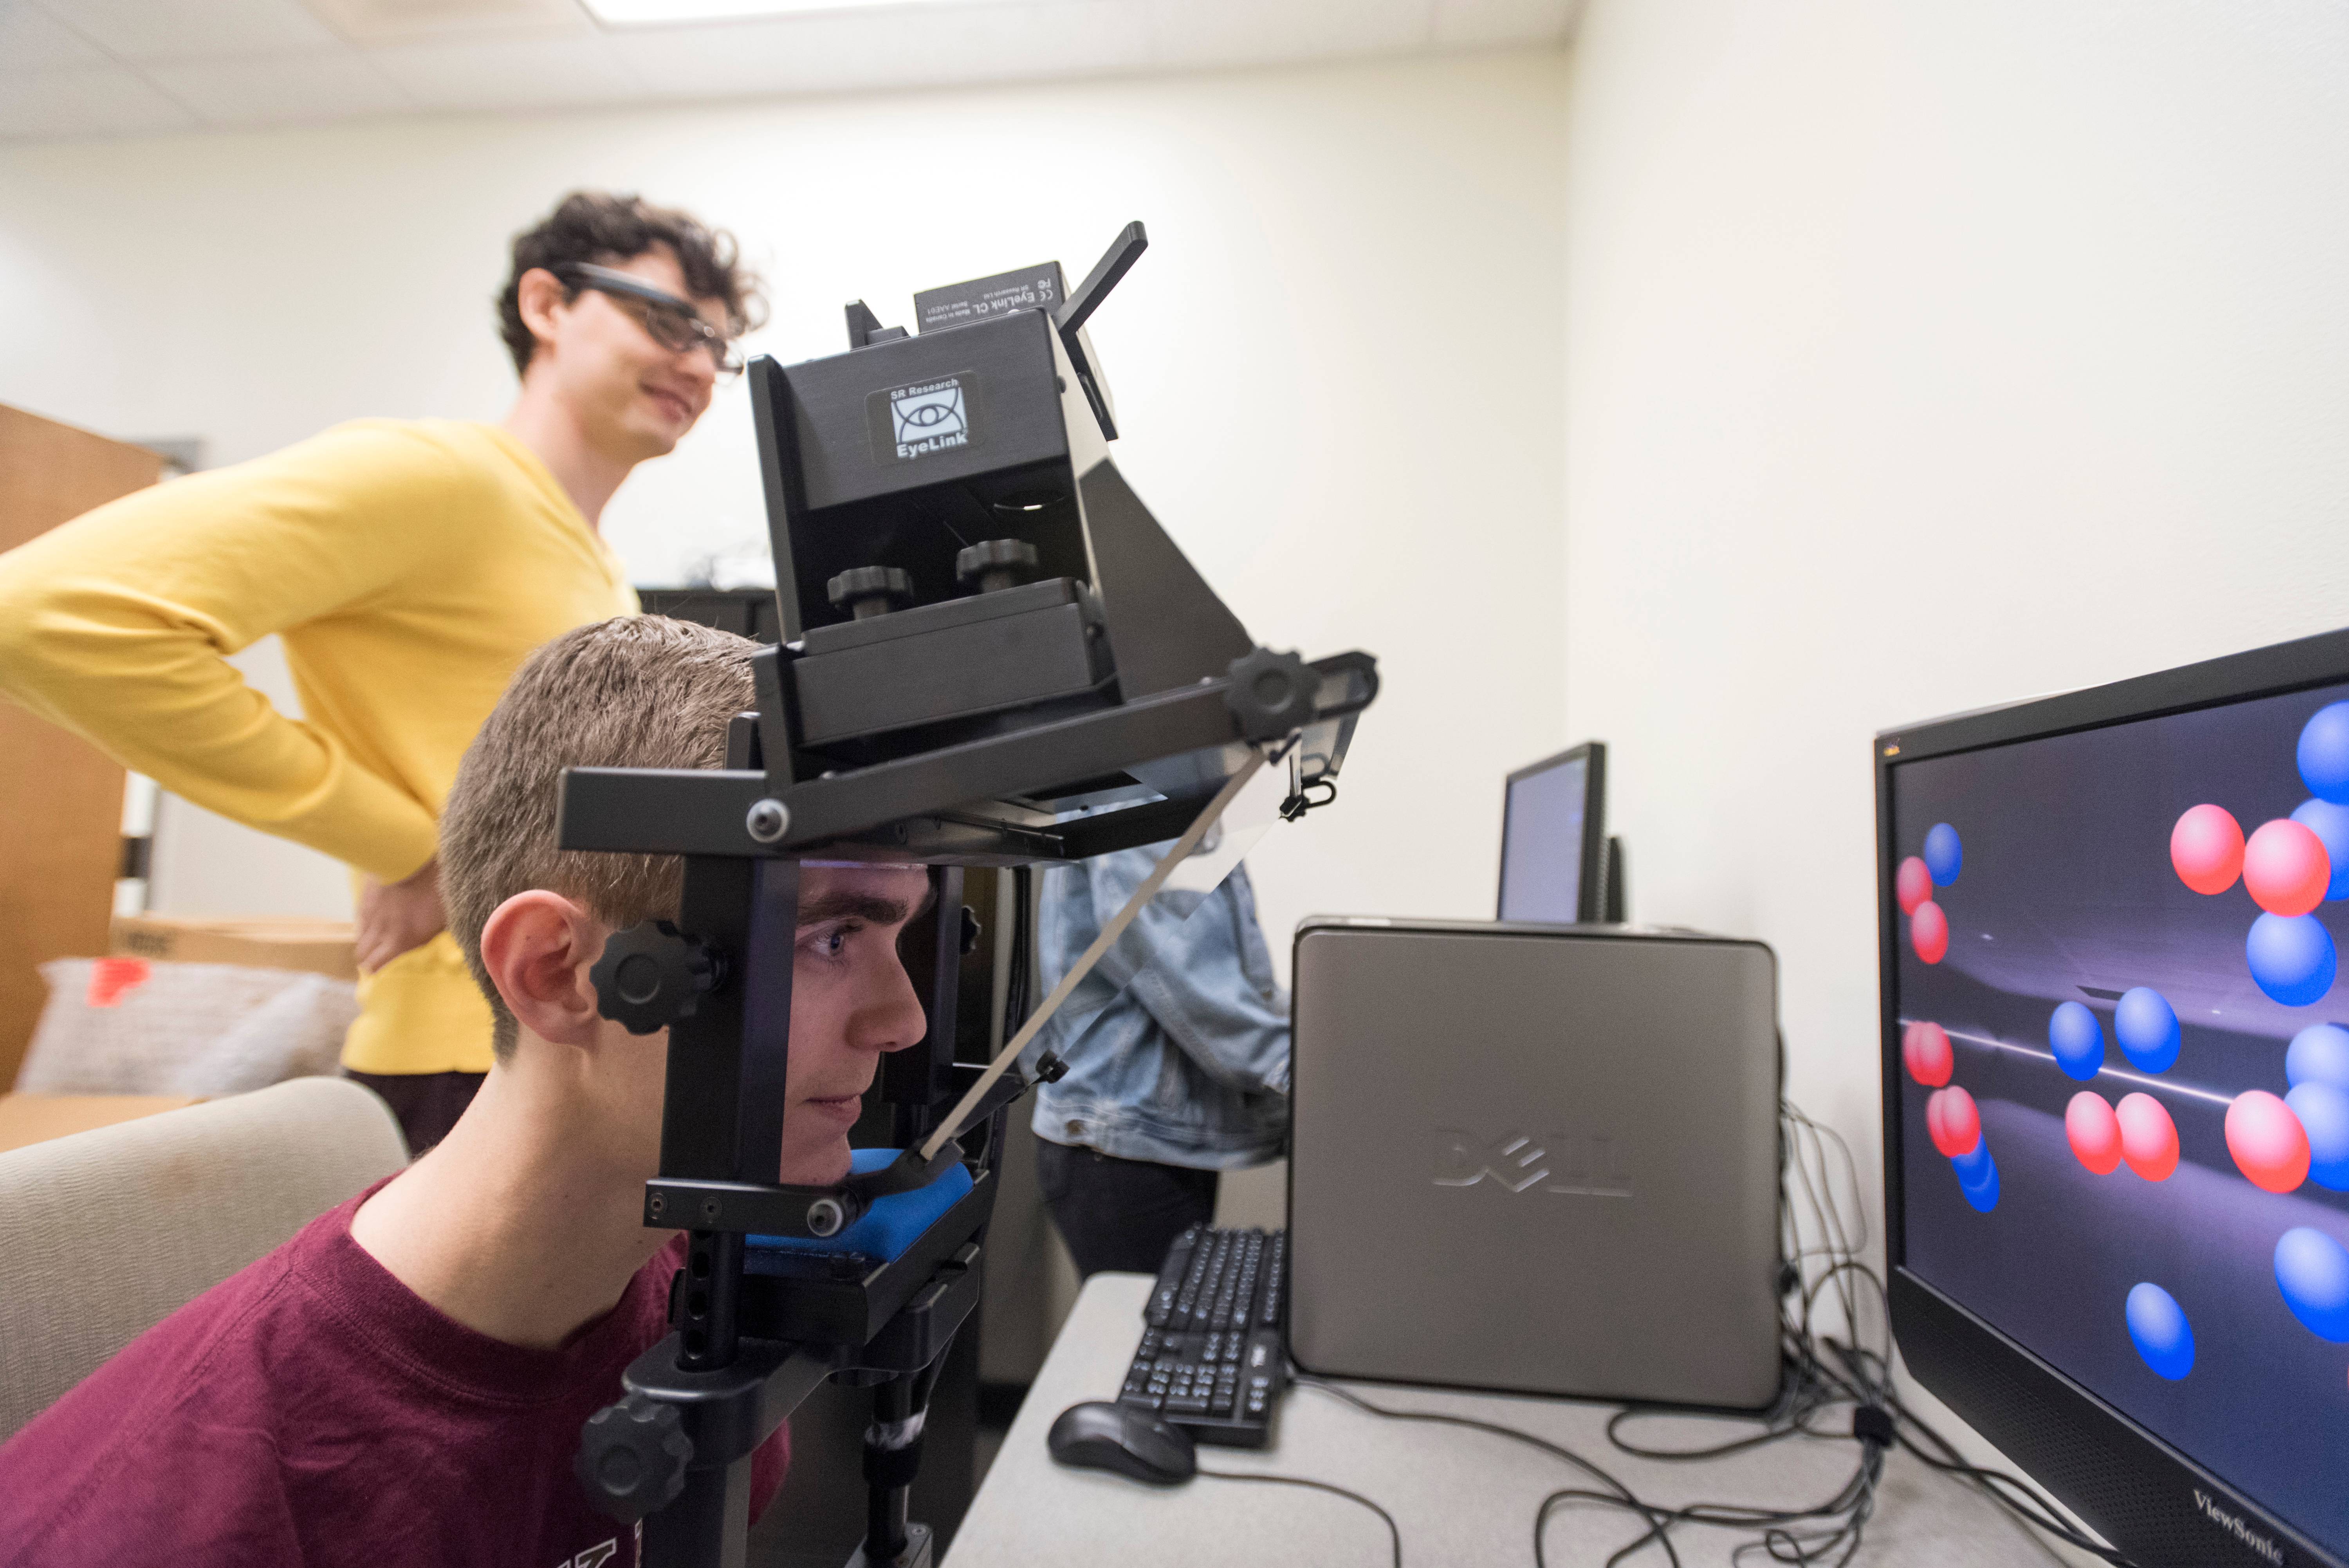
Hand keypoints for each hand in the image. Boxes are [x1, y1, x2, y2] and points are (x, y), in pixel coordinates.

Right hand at [357, 857, 446, 973]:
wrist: (411, 852)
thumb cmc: (436, 883)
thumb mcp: (447, 912)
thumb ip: (439, 934)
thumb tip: (450, 946)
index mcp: (403, 939)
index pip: (380, 968)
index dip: (383, 975)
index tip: (390, 978)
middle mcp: (382, 932)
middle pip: (366, 959)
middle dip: (373, 965)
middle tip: (384, 966)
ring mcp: (370, 916)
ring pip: (361, 943)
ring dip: (368, 949)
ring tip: (379, 949)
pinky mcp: (364, 901)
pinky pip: (359, 925)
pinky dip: (365, 931)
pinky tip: (375, 929)